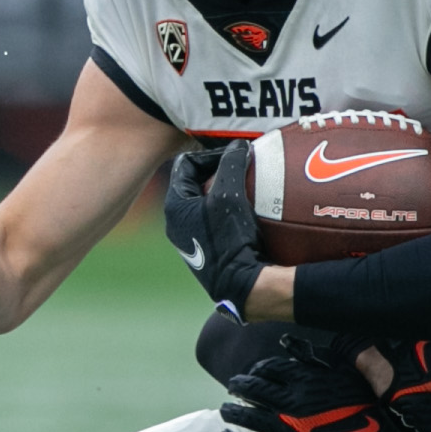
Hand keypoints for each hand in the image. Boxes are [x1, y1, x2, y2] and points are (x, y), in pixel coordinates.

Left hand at [163, 143, 264, 318]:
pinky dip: (234, 212)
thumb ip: (231, 163)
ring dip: (228, 193)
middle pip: (197, 184)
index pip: (185, 164)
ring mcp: (193, 240)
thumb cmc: (231, 238)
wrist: (242, 286)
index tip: (234, 153)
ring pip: (209, 204)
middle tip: (242, 167)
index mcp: (174, 207)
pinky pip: (219, 222)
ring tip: (251, 187)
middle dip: (220, 172)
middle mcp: (177, 224)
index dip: (210, 153)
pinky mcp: (209, 253)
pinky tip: (256, 213)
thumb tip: (238, 145)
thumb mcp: (229, 194)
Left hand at [220, 343, 412, 431]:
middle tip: (232, 386)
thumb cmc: (370, 410)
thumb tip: (289, 343)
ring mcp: (285, 430)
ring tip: (225, 410)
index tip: (252, 372)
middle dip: (239, 386)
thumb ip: (318, 358)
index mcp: (303, 380)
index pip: (268, 369)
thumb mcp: (347, 374)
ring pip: (247, 417)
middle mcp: (289, 402)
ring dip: (232, 412)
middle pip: (252, 389)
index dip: (257, 370)